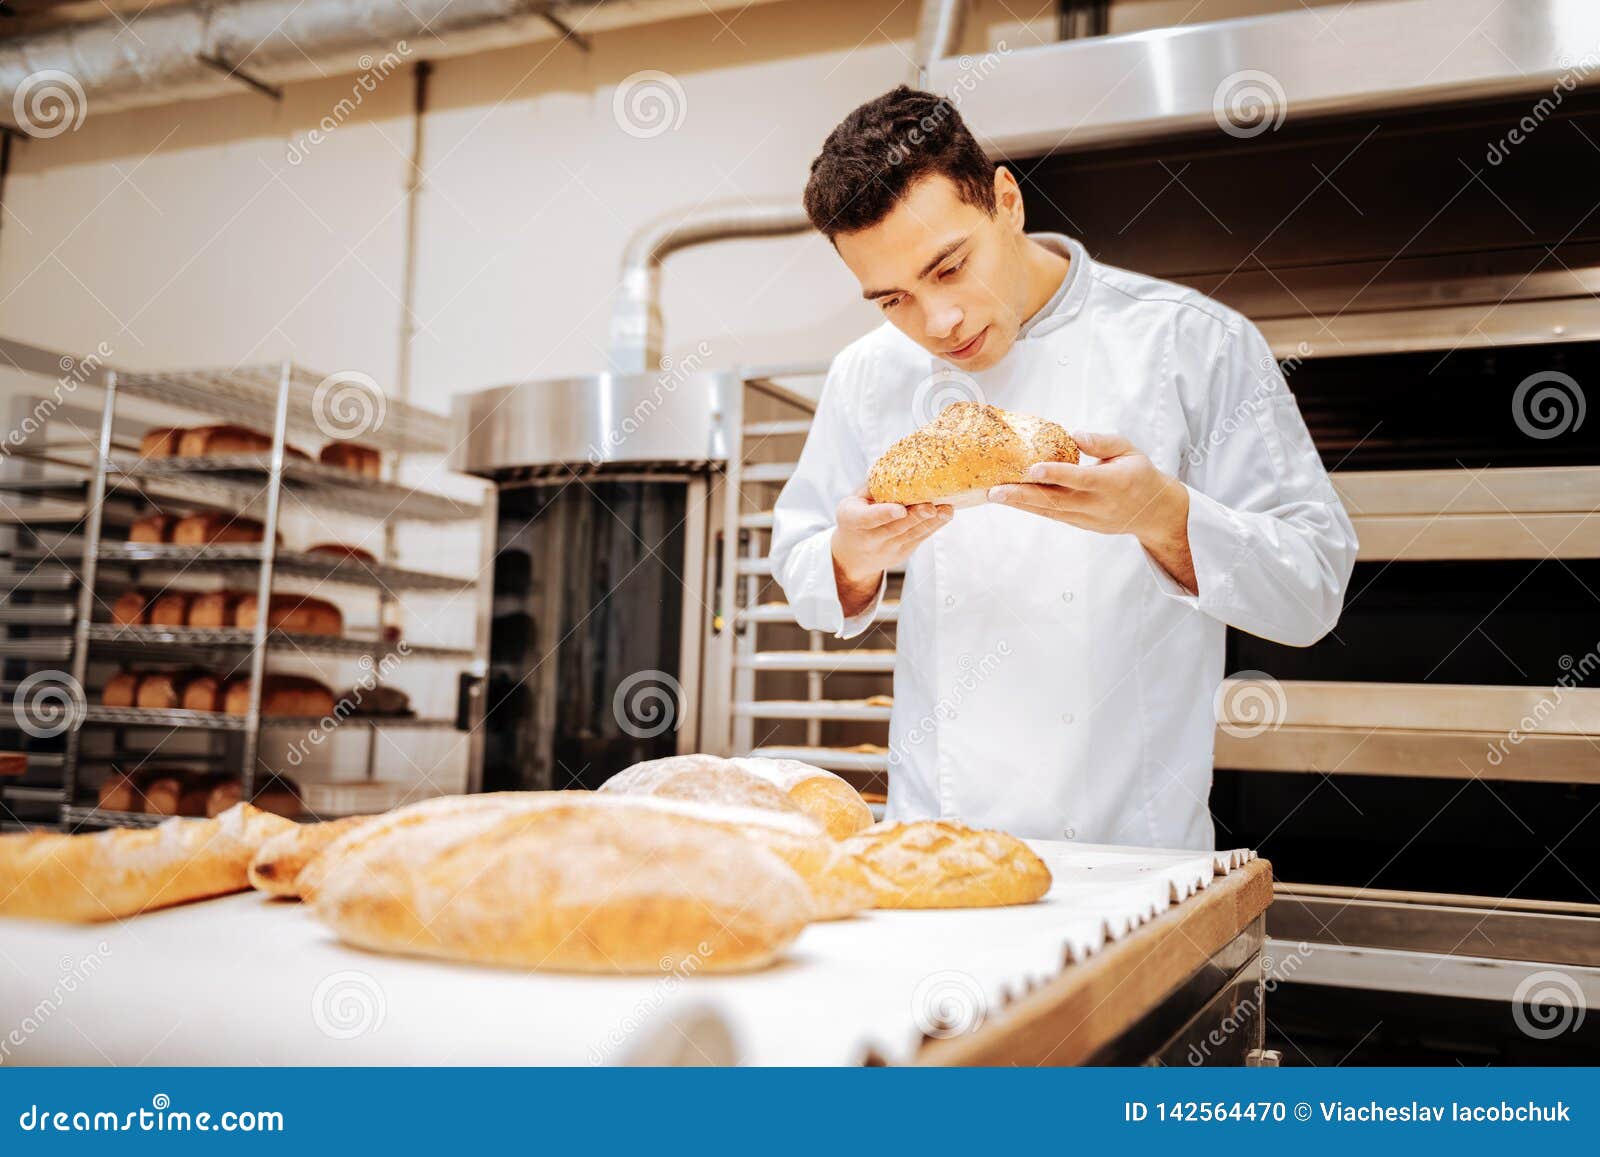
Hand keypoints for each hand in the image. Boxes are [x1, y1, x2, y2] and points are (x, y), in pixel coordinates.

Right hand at [832, 486, 952, 615]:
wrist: (853, 555)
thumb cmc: (855, 517)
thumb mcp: (854, 500)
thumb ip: (872, 487)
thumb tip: (895, 466)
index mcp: (853, 520)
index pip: (869, 518)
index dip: (885, 514)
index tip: (900, 509)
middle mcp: (870, 538)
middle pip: (896, 528)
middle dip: (915, 517)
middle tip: (931, 507)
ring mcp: (887, 549)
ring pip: (912, 534)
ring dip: (931, 522)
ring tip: (946, 510)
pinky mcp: (903, 553)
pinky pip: (920, 538)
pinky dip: (934, 525)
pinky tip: (945, 514)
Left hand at [988, 431, 1196, 592]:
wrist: (1153, 512)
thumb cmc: (1138, 474)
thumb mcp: (1129, 450)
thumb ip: (1103, 442)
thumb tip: (1074, 434)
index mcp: (1113, 483)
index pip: (1082, 479)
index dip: (1058, 475)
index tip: (1033, 469)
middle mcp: (1098, 505)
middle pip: (1057, 502)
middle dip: (1024, 496)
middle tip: (995, 490)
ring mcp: (1088, 519)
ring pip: (1050, 511)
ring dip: (1021, 504)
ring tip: (995, 495)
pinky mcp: (1080, 524)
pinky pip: (1053, 516)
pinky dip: (1031, 508)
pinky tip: (1012, 500)